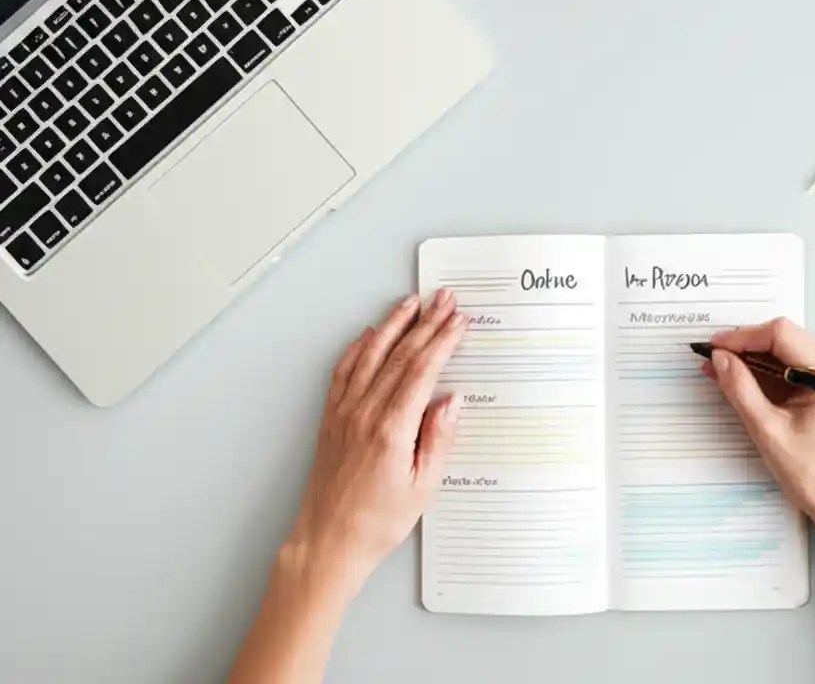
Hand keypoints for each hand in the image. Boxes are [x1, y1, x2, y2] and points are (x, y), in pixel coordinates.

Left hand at [286, 290, 466, 591]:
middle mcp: (364, 414)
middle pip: (400, 356)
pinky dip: (358, 349)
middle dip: (425, 323)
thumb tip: (452, 401)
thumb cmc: (376, 523)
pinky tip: (368, 335)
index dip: (442, 341)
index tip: (458, 321)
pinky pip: (343, 373)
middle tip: (444, 300)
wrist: (328, 542)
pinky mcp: (331, 420)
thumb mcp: (423, 487)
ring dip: (393, 325)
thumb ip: (438, 438)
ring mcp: (344, 414)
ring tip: (411, 303)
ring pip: (370, 356)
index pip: (422, 371)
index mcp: (391, 430)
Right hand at [702, 318, 814, 528]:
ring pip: (785, 350)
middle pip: (784, 338)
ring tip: (720, 370)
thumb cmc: (811, 471)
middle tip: (712, 360)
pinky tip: (740, 379)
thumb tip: (719, 358)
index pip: (781, 335)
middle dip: (745, 347)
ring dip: (752, 358)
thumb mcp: (768, 430)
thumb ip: (741, 389)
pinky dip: (765, 371)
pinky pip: (791, 366)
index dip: (743, 337)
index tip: (713, 348)